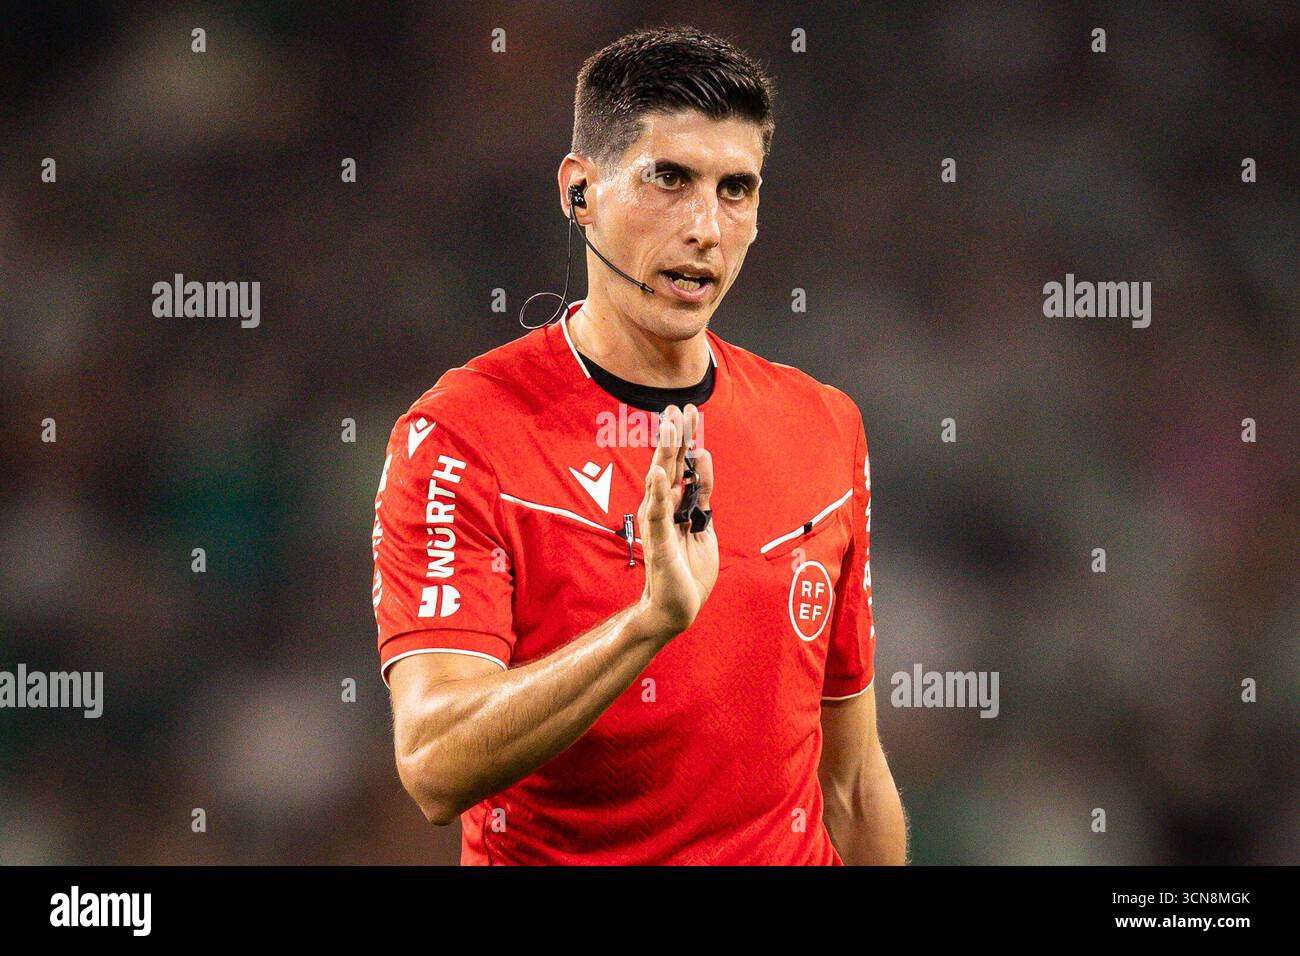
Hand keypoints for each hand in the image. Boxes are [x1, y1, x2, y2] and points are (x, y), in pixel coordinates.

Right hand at [635, 403, 717, 637]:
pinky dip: (657, 492)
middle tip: (678, 407)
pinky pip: (656, 514)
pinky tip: (657, 472)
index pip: (681, 465)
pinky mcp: (658, 543)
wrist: (677, 607)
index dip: (685, 439)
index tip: (689, 411)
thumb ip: (701, 494)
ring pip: (661, 482)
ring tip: (669, 427)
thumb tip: (703, 458)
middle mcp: (663, 509)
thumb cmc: (688, 570)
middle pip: (669, 466)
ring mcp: (659, 525)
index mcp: (675, 505)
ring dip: (665, 453)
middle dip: (675, 436)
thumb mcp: (704, 524)